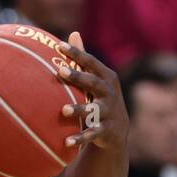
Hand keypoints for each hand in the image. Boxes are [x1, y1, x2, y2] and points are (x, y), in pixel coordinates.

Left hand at [57, 32, 128, 153]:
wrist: (117, 130)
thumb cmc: (100, 98)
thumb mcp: (96, 79)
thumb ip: (84, 60)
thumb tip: (73, 34)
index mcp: (106, 78)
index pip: (91, 62)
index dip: (76, 53)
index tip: (59, 46)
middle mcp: (109, 93)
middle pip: (93, 82)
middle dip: (78, 76)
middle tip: (60, 71)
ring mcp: (108, 112)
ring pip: (92, 110)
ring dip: (79, 110)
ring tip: (63, 110)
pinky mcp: (105, 130)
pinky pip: (91, 134)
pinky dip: (80, 138)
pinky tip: (66, 142)